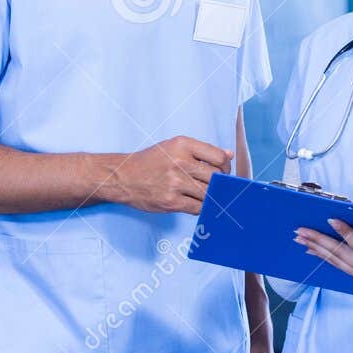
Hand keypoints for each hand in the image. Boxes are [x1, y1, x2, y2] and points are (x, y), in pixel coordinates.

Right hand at [109, 136, 232, 213]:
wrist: (122, 177)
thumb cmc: (151, 161)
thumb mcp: (174, 147)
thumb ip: (203, 151)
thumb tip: (229, 155)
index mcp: (183, 145)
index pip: (219, 157)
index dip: (226, 167)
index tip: (223, 172)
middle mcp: (180, 162)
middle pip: (216, 177)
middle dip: (221, 183)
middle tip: (216, 185)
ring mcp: (175, 183)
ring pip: (209, 194)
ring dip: (212, 196)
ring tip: (206, 194)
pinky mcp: (171, 201)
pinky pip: (198, 208)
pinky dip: (201, 207)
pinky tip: (196, 202)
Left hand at [296, 218, 352, 290]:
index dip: (345, 233)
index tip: (331, 220)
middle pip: (340, 254)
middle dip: (319, 241)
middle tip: (301, 231)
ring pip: (335, 261)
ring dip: (316, 249)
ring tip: (300, 239)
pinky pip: (338, 266)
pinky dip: (324, 257)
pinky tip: (311, 250)